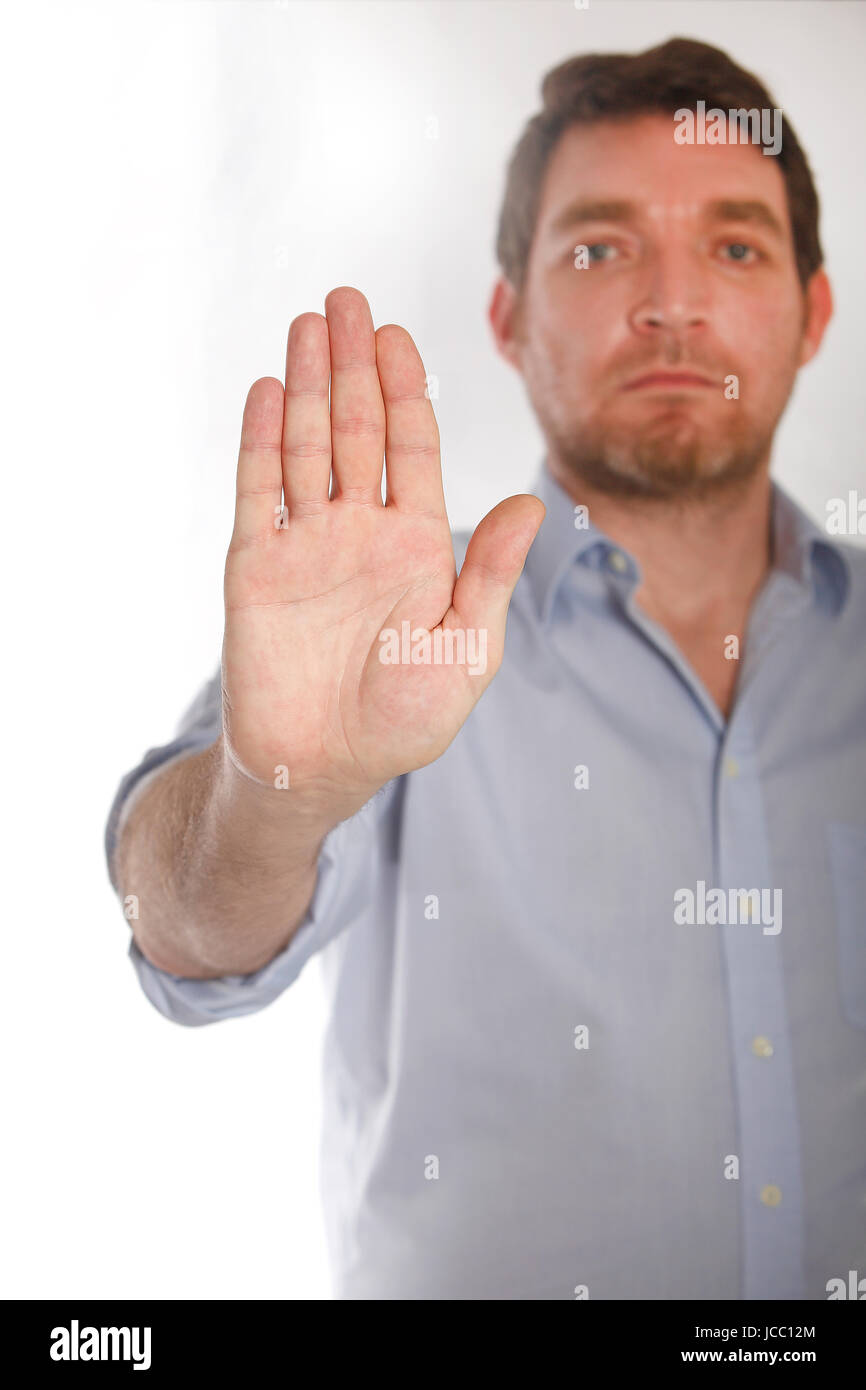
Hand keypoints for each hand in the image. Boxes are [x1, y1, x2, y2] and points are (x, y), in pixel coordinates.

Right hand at [221, 286, 543, 806]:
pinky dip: (261, 442)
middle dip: (353, 365)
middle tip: (347, 299)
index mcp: (415, 543)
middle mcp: (359, 530)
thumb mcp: (465, 648)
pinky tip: (268, 392)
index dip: (404, 390)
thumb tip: (532, 505)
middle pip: (357, 429)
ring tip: (307, 325)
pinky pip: (258, 493)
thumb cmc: (404, 717)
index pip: (410, 448)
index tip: (396, 335)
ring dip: (308, 386)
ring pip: (307, 447)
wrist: (325, 765)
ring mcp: (306, 544)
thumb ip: (490, 575)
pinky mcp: (256, 566)